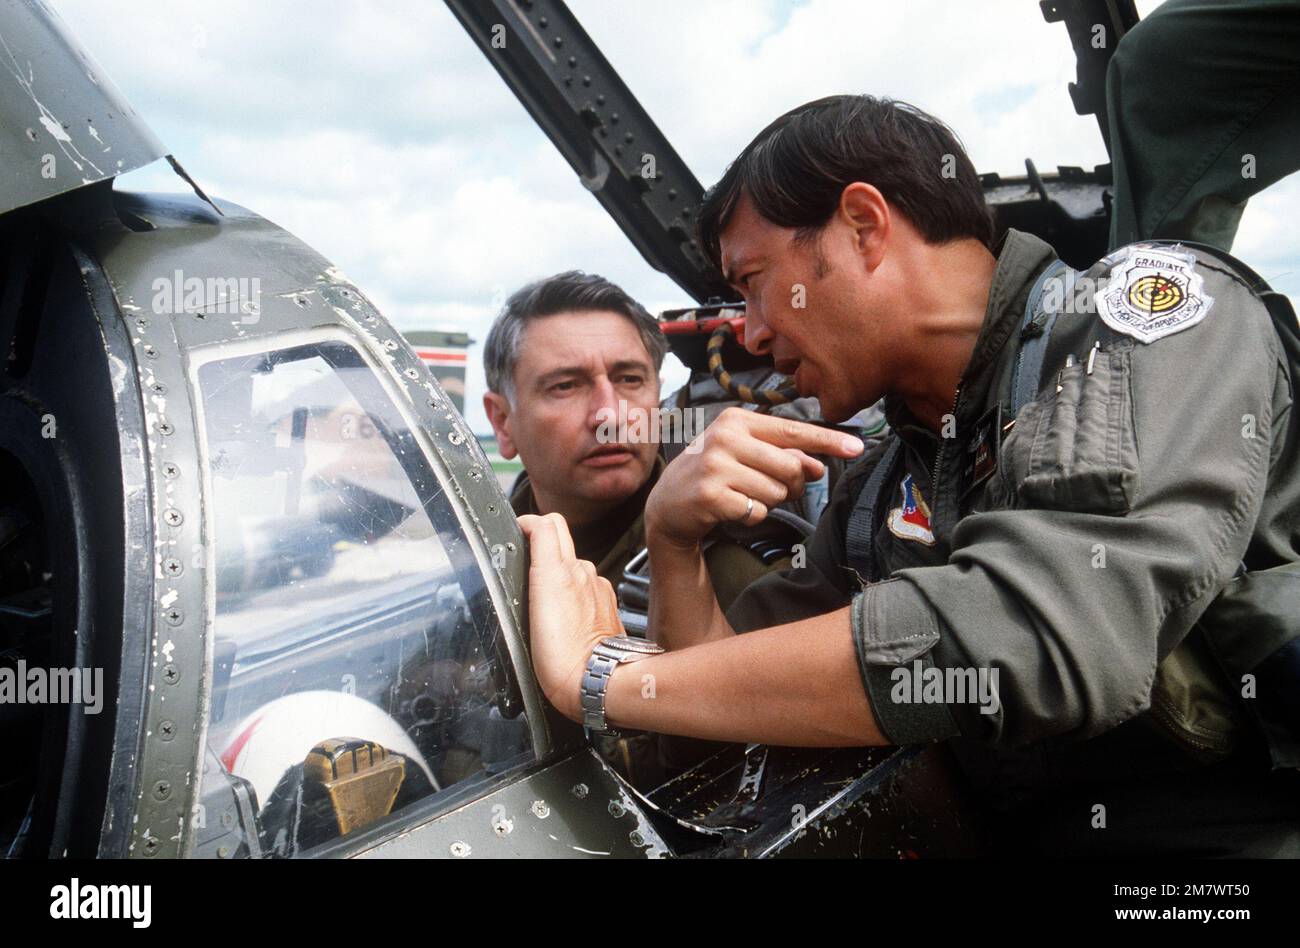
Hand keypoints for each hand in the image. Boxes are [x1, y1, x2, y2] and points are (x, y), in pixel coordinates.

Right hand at [517, 513, 624, 721]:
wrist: (599, 681)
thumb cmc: (563, 659)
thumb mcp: (530, 614)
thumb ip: (532, 576)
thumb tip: (527, 558)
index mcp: (558, 571)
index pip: (545, 524)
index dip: (527, 521)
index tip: (517, 530)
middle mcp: (582, 572)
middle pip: (561, 533)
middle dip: (541, 536)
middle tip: (525, 551)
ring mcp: (598, 586)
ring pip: (574, 560)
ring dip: (558, 566)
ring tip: (542, 591)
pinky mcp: (608, 601)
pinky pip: (587, 583)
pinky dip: (574, 587)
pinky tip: (563, 610)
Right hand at [645, 408, 864, 547]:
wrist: (668, 503)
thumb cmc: (715, 473)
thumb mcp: (746, 455)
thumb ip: (783, 456)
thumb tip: (818, 468)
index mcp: (737, 420)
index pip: (793, 430)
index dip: (827, 441)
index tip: (857, 447)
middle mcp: (725, 437)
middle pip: (790, 466)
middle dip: (791, 485)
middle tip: (772, 488)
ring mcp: (715, 466)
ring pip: (776, 492)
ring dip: (769, 502)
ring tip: (744, 495)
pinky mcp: (710, 495)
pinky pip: (757, 511)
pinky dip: (752, 516)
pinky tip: (732, 508)